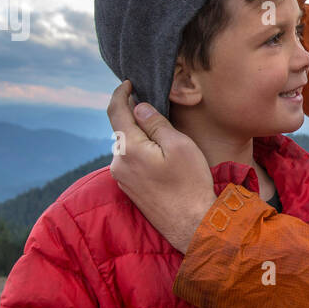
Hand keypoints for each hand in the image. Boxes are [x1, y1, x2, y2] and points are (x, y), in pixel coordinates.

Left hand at [107, 80, 215, 252]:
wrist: (192, 225)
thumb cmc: (190, 184)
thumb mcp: (179, 145)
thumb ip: (155, 123)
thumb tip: (139, 106)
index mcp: (128, 148)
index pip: (115, 111)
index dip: (120, 93)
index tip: (128, 82)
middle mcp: (118, 163)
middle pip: (121, 129)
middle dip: (133, 115)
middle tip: (153, 104)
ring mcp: (122, 178)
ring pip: (127, 146)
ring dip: (139, 135)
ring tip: (161, 132)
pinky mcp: (129, 189)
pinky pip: (131, 161)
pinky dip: (141, 151)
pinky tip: (159, 155)